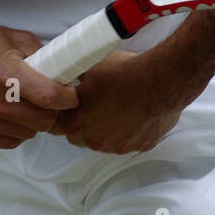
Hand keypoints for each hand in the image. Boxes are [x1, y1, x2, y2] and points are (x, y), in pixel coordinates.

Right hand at [0, 20, 78, 148]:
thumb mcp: (13, 38)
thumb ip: (43, 57)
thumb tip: (70, 75)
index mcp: (3, 74)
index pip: (49, 97)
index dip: (67, 97)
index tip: (70, 94)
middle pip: (42, 121)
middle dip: (49, 110)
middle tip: (44, 99)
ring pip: (26, 134)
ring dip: (30, 122)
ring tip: (20, 103)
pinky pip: (7, 142)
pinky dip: (12, 130)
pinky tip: (4, 113)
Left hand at [48, 49, 183, 154]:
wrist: (159, 81)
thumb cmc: (123, 74)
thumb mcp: (88, 68)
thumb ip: (74, 77)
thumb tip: (68, 73)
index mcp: (76, 125)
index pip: (56, 126)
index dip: (60, 113)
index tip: (66, 105)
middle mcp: (95, 141)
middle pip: (80, 136)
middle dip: (82, 122)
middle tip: (92, 102)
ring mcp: (119, 146)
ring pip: (106, 140)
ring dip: (107, 127)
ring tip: (118, 104)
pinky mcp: (141, 146)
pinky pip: (130, 139)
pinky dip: (130, 128)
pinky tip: (136, 110)